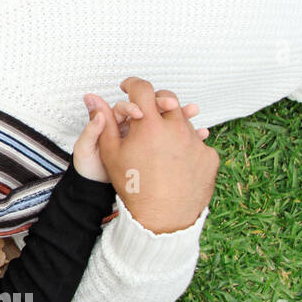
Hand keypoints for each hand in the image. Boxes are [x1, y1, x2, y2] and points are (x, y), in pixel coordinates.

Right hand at [95, 78, 219, 233]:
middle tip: (145, 117)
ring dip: (171, 125)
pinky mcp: (209, 156)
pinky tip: (173, 162)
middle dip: (155, 103)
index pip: (142, 88)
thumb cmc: (133, 185)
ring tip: (159, 145)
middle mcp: (176, 127)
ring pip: (184, 121)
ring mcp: (196, 141)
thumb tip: (91, 98)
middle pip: (168, 100)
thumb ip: (103, 122)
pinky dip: (185, 146)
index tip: (128, 87)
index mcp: (150, 123)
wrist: (163, 218)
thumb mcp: (110, 153)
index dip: (132, 84)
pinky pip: (197, 143)